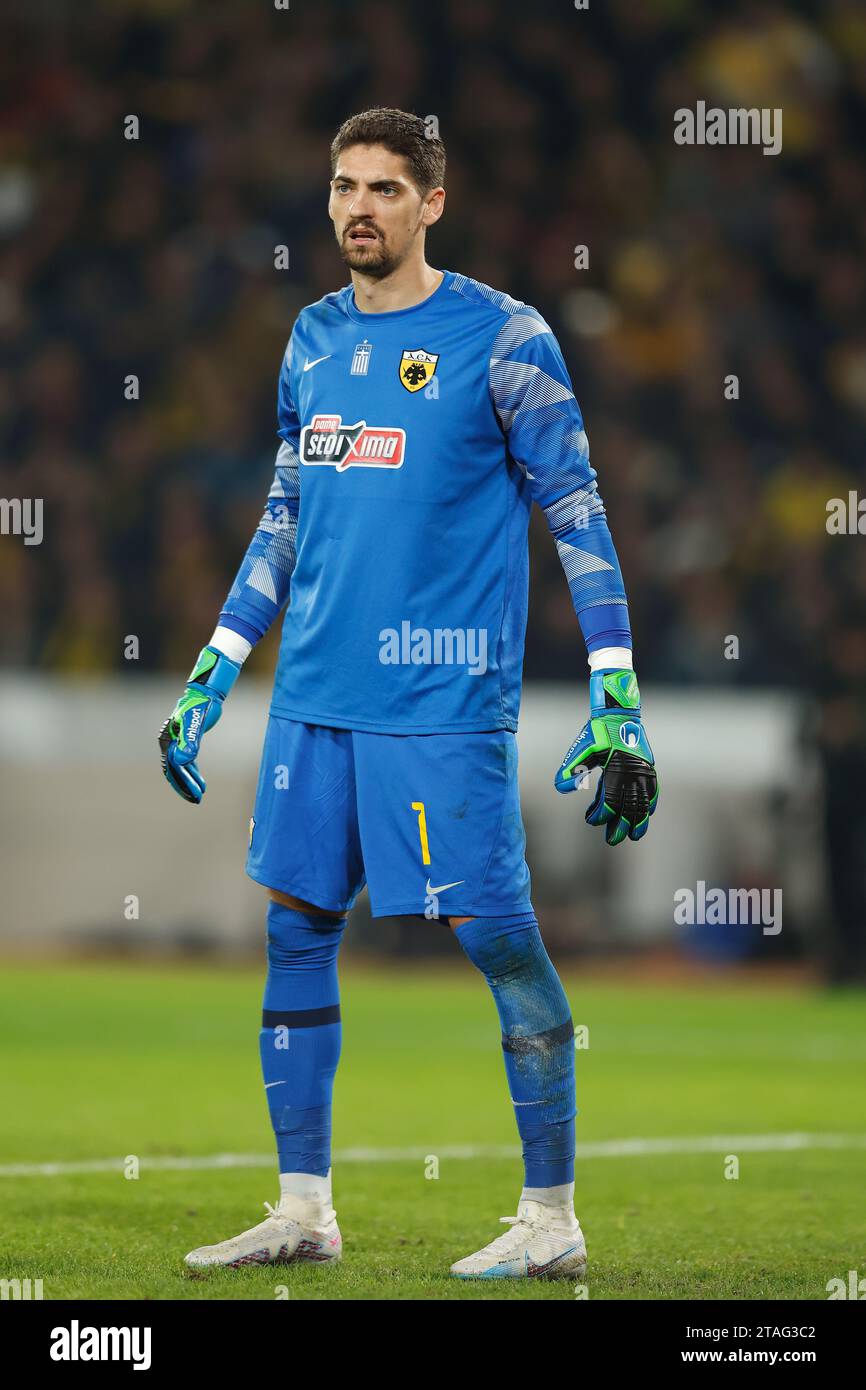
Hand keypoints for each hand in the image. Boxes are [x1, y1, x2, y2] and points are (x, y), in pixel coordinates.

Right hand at [158, 646, 240, 803]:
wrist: (206, 694)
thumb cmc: (200, 706)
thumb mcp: (195, 725)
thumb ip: (190, 743)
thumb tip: (183, 763)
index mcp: (168, 741)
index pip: (173, 767)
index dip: (183, 782)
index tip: (196, 794)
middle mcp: (170, 744)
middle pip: (174, 771)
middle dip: (184, 786)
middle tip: (197, 800)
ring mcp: (177, 743)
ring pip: (180, 768)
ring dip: (189, 782)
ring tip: (200, 795)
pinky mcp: (187, 743)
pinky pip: (187, 763)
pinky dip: (194, 773)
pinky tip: (201, 783)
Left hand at [554, 668, 657, 844]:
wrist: (619, 712)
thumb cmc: (598, 731)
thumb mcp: (582, 749)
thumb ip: (571, 768)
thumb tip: (560, 788)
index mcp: (618, 769)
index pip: (611, 801)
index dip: (601, 814)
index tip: (591, 820)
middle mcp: (634, 773)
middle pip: (630, 808)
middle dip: (621, 826)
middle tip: (613, 840)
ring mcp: (644, 771)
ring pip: (644, 802)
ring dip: (640, 821)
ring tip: (635, 836)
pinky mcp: (648, 767)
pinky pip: (653, 790)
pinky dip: (651, 804)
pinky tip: (648, 814)